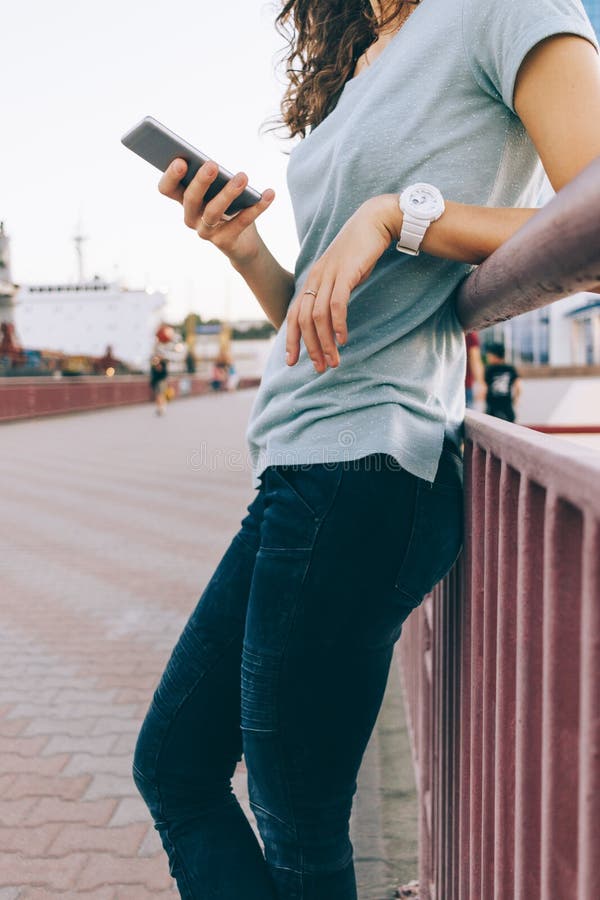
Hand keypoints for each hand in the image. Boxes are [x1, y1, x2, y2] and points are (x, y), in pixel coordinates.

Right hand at [158, 159, 274, 266]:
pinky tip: (269, 193)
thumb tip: (216, 165)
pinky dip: (257, 207)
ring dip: (228, 193)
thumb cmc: (229, 208)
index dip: (170, 176)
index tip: (180, 161)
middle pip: (190, 199)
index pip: (166, 189)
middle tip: (212, 164)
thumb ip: (215, 177)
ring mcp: (206, 232)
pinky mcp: (225, 242)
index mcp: (185, 200)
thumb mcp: (220, 189)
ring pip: (213, 212)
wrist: (243, 244)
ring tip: (243, 177)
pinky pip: (241, 223)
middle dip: (200, 181)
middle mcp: (191, 217)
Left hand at [285, 195, 400, 371]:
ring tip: (333, 361)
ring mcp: (329, 274)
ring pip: (318, 315)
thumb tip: (330, 319)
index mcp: (311, 280)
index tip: (292, 362)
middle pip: (303, 319)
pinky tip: (343, 339)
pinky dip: (338, 323)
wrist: (375, 221)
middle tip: (319, 368)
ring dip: (325, 342)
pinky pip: (337, 303)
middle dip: (309, 348)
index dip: (291, 340)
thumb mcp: (341, 274)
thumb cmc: (360, 251)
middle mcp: (315, 278)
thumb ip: (333, 293)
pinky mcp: (346, 272)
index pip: (294, 314)